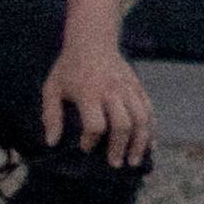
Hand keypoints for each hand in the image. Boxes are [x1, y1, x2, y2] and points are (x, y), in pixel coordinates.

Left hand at [41, 38, 154, 166]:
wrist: (93, 39)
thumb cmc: (69, 67)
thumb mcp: (52, 88)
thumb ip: (51, 116)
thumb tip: (52, 143)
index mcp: (90, 93)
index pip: (95, 124)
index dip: (91, 140)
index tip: (84, 148)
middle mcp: (112, 91)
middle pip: (123, 123)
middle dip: (120, 147)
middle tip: (114, 164)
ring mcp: (129, 88)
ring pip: (141, 118)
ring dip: (140, 142)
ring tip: (134, 161)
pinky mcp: (138, 86)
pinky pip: (149, 109)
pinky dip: (152, 128)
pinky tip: (150, 145)